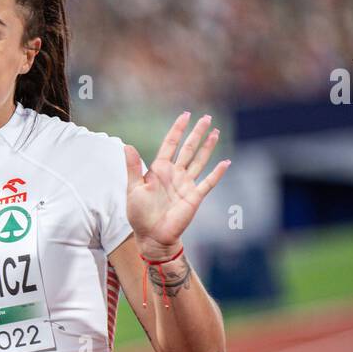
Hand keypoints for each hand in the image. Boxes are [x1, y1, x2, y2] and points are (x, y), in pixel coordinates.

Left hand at [124, 112, 229, 258]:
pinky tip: (226, 162)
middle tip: (206, 117)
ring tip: (215, 131)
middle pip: (188, 148)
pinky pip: (208, 182)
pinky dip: (217, 172)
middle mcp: (175, 174)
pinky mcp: (195, 197)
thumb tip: (127, 145)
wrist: (152, 236)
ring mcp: (186, 184)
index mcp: (159, 169)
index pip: (170, 144)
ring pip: (199, 160)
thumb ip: (132, 167)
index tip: (185, 115)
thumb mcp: (133, 189)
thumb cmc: (139, 214)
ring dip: (208, 146)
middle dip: (197, 133)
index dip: (177, 129)